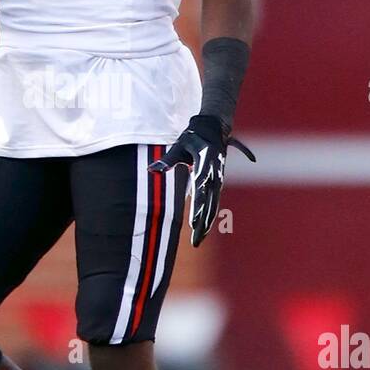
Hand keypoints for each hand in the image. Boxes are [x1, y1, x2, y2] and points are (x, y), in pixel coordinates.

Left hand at [148, 114, 254, 246]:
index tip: (193, 223)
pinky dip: (209, 215)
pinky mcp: (218, 182)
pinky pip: (214, 201)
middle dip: (202, 223)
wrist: (214, 128)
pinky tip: (204, 228)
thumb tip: (151, 170)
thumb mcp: (180, 145)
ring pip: (213, 205)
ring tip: (199, 240)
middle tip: (195, 242)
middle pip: (209, 202)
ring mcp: (218, 179)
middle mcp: (215, 174)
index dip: (197, 206)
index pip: (200, 188)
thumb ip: (167, 160)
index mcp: (205, 163)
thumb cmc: (193, 136)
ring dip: (207, 223)